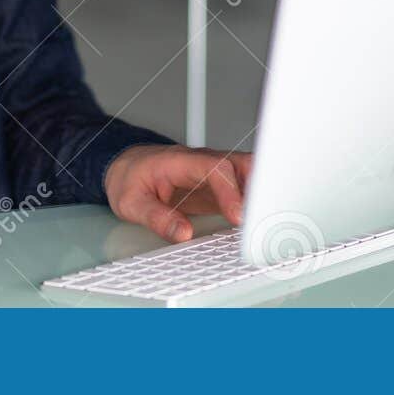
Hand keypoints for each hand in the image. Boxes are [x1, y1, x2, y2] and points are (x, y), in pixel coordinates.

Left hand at [103, 145, 253, 242]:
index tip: (238, 215)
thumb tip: (183, 233)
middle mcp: (202, 163)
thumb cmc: (129, 179)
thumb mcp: (131, 202)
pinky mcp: (217, 187)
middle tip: (266, 216)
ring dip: (260, 194)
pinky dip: (253, 202)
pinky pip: (242, 190)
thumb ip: (157, 217)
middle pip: (240, 164)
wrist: (125, 167)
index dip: (230, 191)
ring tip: (267, 222)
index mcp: (182, 161)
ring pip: (247, 175)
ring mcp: (212, 174)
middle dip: (258, 186)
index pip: (215, 168)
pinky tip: (258, 222)